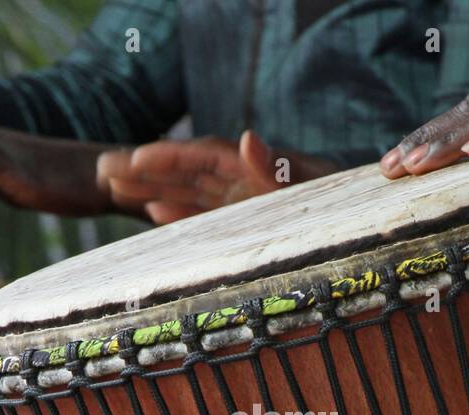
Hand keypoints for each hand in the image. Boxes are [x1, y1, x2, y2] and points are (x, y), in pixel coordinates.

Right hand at [98, 131, 329, 224]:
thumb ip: (277, 167)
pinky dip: (179, 215)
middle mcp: (243, 181)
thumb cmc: (338, 202)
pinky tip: (153, 214)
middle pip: (187, 172)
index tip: (136, 159)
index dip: (169, 157)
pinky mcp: (245, 223)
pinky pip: (205, 216)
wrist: (362, 220)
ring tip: (114, 185)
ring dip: (154, 190)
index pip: (202, 156)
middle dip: (149, 171)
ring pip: (189, 193)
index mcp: (254, 166)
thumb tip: (246, 137)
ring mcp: (242, 202)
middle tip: (106, 171)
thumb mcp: (310, 185)